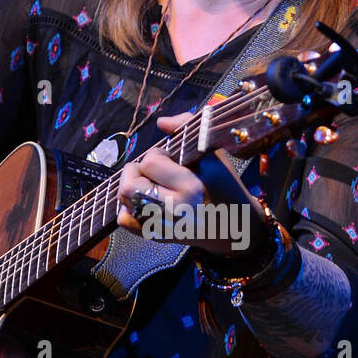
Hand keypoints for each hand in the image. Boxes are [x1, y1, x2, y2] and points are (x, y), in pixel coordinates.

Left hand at [115, 113, 270, 257]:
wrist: (233, 225)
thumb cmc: (223, 185)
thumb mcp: (213, 153)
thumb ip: (188, 127)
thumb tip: (161, 122)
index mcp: (191, 190)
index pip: (150, 162)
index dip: (158, 154)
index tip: (172, 160)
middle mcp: (174, 212)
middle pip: (129, 185)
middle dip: (138, 171)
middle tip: (156, 171)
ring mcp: (161, 226)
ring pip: (124, 199)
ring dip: (132, 186)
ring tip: (152, 184)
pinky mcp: (154, 236)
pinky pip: (124, 219)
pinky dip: (129, 206)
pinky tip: (146, 201)